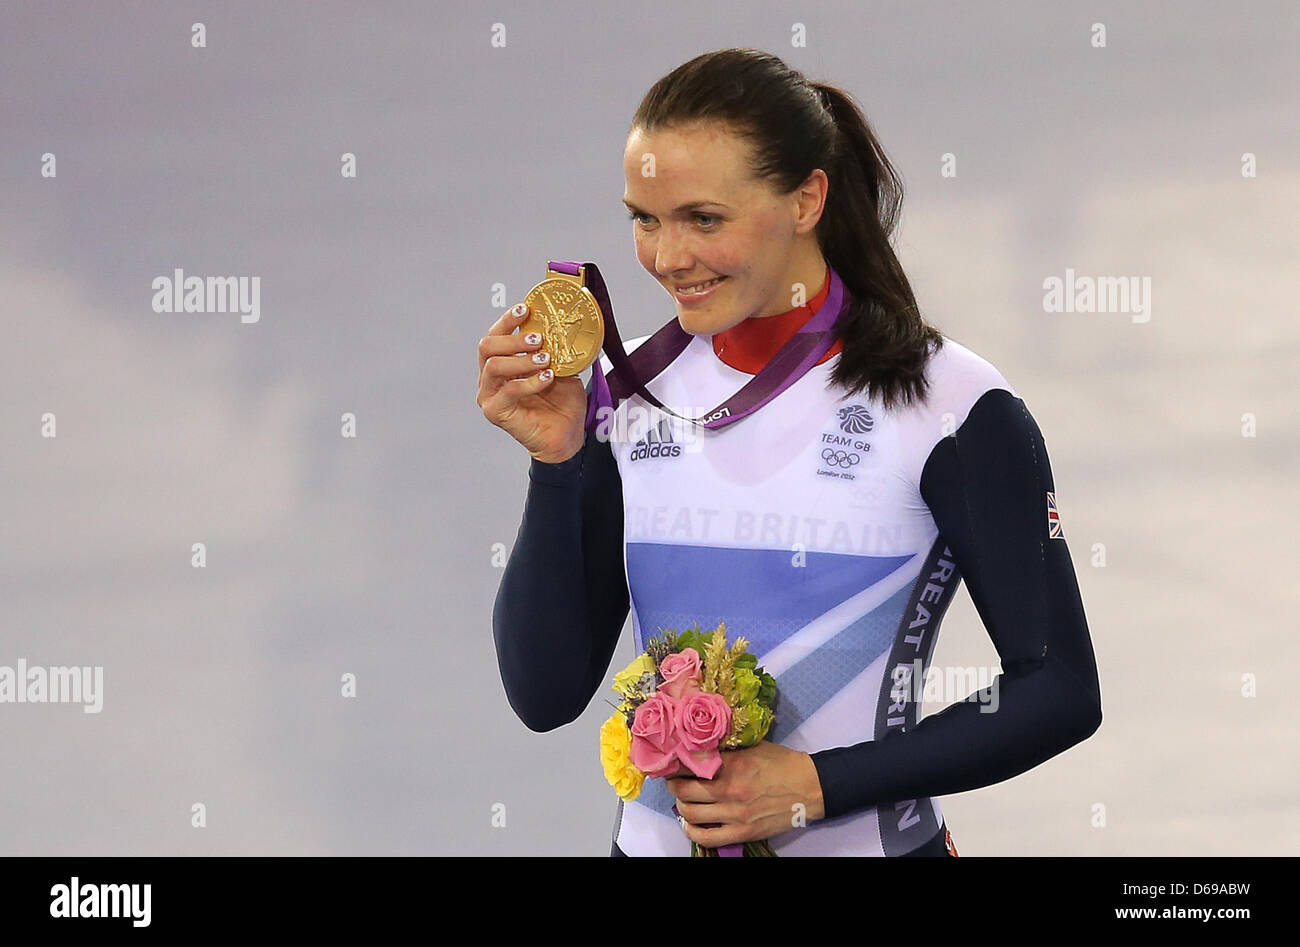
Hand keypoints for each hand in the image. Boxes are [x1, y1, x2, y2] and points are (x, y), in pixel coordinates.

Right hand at [477, 302, 587, 463]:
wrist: (567, 434)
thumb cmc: (561, 402)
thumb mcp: (561, 367)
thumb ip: (556, 348)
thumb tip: (566, 324)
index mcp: (502, 361)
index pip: (495, 335)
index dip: (507, 320)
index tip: (525, 309)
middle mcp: (490, 377)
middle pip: (487, 346)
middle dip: (513, 338)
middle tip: (538, 338)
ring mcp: (490, 395)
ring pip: (494, 366)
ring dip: (521, 359)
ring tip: (545, 359)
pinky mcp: (496, 412)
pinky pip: (509, 391)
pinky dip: (530, 382)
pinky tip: (547, 378)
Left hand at [664, 742, 825, 847]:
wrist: (810, 787)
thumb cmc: (783, 764)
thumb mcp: (753, 745)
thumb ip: (728, 746)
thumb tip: (701, 744)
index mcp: (732, 763)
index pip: (689, 762)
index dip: (673, 762)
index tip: (670, 760)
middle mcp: (729, 788)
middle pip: (683, 788)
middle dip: (672, 783)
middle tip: (673, 779)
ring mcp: (735, 813)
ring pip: (690, 812)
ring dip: (680, 805)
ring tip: (682, 799)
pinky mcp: (743, 832)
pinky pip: (706, 836)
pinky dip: (691, 830)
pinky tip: (689, 823)